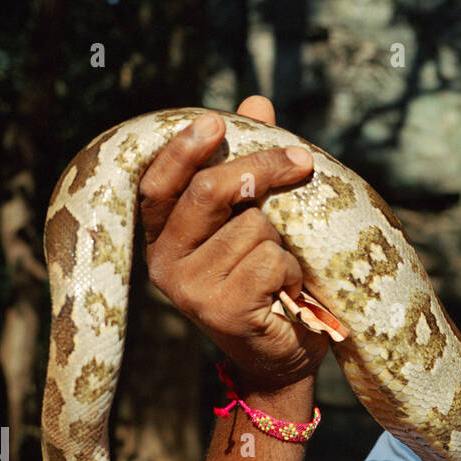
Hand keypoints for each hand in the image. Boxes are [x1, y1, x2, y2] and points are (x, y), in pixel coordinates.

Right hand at [139, 95, 328, 392]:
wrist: (280, 360)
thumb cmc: (265, 286)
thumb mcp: (253, 222)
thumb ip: (248, 166)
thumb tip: (256, 101)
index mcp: (161, 239)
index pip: (159, 184)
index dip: (183, 149)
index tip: (215, 120)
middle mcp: (165, 266)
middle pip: (210, 193)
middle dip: (260, 169)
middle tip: (302, 161)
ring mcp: (191, 291)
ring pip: (252, 228)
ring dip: (282, 243)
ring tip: (278, 271)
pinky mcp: (223, 311)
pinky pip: (270, 261)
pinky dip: (290, 272)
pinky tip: (284, 295)